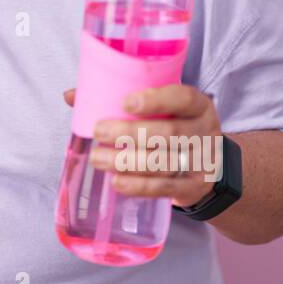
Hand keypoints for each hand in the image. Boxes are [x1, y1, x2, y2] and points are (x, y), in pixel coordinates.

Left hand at [63, 85, 223, 209]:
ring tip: (98, 158)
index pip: (183, 98)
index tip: (126, 102)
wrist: (210, 163)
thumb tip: (72, 95)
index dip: (156, 100)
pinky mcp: (193, 187)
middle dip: (129, 133)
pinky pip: (164, 188)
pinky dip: (138, 186)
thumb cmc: (174, 125)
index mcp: (197, 106)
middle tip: (98, 132)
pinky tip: (116, 181)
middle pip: (168, 133)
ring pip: (163, 163)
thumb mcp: (161, 107)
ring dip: (127, 162)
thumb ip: (120, 96)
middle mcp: (203, 132)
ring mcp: (201, 162)